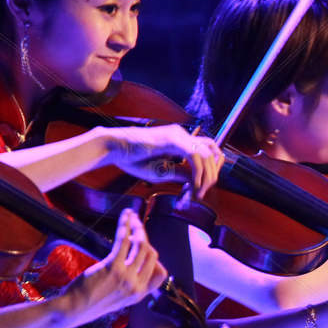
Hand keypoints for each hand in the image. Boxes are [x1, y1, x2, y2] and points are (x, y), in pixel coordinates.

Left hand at [65, 209, 167, 322]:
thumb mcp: (116, 299)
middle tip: (135, 225)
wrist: (73, 309)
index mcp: (139, 295)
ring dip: (137, 227)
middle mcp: (136, 286)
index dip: (154, 258)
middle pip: (151, 254)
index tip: (142, 249)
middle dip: (144, 236)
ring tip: (131, 217)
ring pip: (141, 245)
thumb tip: (132, 263)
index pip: (160, 273)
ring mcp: (126, 277)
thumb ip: (128, 284)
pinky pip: (124, 241)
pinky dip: (125, 225)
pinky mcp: (112, 268)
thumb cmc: (90, 302)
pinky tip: (126, 216)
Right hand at [104, 124, 223, 199]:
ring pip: (206, 154)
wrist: (114, 149)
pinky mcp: (172, 138)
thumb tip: (196, 180)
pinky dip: (198, 172)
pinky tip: (193, 185)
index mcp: (180, 140)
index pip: (207, 151)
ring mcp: (178, 134)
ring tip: (198, 192)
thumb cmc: (133, 159)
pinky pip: (194, 156)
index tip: (202, 188)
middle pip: (212, 152)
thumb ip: (180, 174)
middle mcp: (181, 135)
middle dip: (212, 175)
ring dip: (206, 176)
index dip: (211, 170)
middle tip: (202, 192)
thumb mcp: (162, 172)